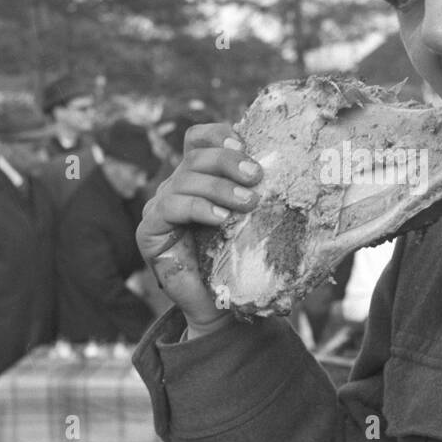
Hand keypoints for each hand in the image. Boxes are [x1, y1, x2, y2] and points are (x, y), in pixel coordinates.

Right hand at [136, 122, 260, 337]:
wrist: (220, 307)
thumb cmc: (239, 259)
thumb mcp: (251, 218)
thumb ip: (256, 191)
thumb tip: (292, 167)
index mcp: (198, 176)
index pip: (198, 139)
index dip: (217, 134)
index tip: (243, 142)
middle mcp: (176, 186)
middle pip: (196, 156)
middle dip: (229, 161)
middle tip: (257, 176)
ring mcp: (159, 207)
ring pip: (185, 180)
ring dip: (220, 188)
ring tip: (249, 203)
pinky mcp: (149, 231)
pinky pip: (170, 208)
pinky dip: (198, 208)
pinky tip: (220, 218)